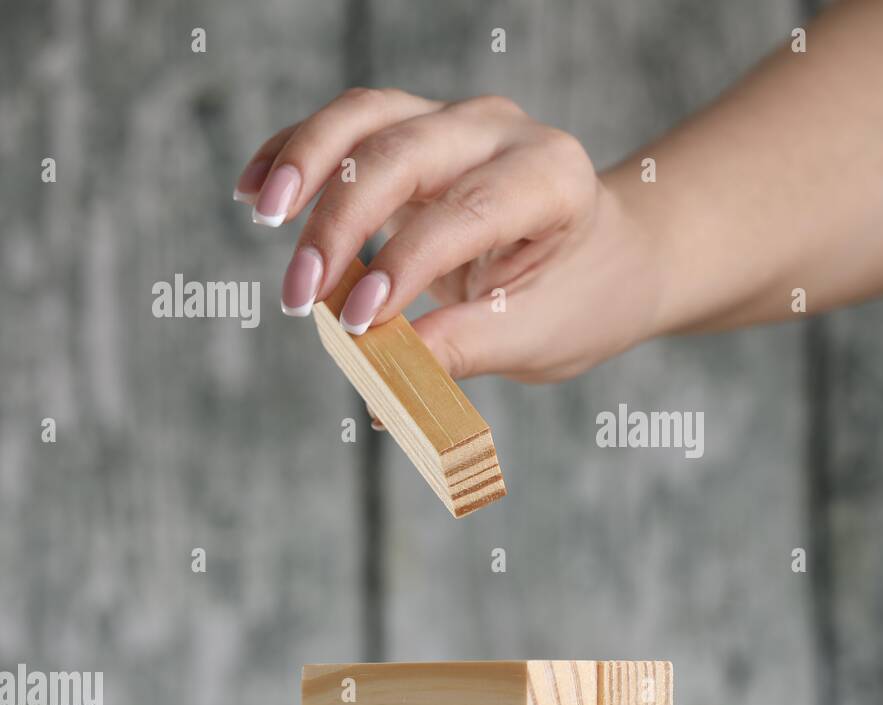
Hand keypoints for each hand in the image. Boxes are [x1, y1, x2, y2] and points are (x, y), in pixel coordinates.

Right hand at [235, 88, 663, 382]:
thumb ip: (464, 348)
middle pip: (403, 151)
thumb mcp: (537, 334)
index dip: (402, 266)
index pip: (464, 212)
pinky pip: (348, 127)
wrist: (609, 257)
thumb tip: (384, 390)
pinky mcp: (420, 132)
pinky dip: (297, 151)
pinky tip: (255, 190)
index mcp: (551, 179)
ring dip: (306, 163)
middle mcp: (504, 133)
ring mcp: (459, 124)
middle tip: (300, 294)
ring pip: (367, 118)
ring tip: (261, 215)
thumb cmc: (581, 298)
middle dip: (341, 220)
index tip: (354, 325)